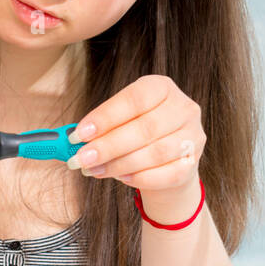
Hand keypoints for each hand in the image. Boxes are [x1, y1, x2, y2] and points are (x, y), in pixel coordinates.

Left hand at [65, 74, 204, 193]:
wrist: (166, 160)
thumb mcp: (119, 121)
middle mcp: (183, 108)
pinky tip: (120, 178)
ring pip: (155, 153)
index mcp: (162, 87)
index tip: (79, 134)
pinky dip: (140, 178)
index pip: (134, 99)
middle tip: (80, 159)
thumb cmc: (135, 133)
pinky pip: (167, 174)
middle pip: (144, 128)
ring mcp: (193, 136)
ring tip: (93, 170)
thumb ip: (100, 127)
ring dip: (119, 164)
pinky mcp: (194, 163)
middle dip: (107, 146)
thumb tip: (70, 140)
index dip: (105, 118)